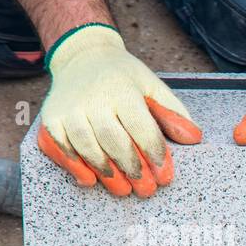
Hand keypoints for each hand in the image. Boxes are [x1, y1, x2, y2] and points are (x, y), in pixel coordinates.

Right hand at [37, 24, 200, 197]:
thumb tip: (195, 138)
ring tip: (123, 189)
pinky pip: (59, 146)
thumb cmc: (125, 78)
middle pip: (113, 141)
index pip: (141, 128)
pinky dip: (74, 165)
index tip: (165, 177)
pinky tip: (91, 180)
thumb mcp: (153, 87)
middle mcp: (93, 98)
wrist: (82, 56)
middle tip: (146, 189)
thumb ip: (173, 113)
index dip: (155, 155)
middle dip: (132, 169)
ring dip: (106, 172)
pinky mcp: (51, 117)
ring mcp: (69, 108)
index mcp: (122, 90)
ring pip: (86, 147)